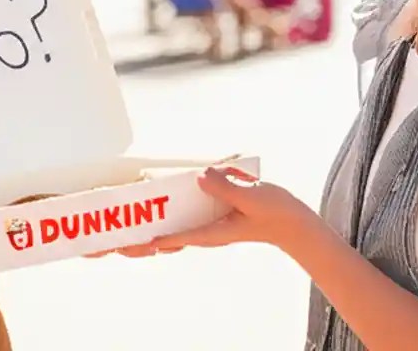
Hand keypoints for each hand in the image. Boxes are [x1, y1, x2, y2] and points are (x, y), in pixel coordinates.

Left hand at [104, 166, 311, 256]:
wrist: (295, 222)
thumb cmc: (275, 214)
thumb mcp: (249, 197)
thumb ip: (224, 188)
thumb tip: (199, 177)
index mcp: (214, 232)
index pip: (178, 238)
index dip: (155, 240)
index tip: (134, 241)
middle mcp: (209, 230)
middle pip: (173, 235)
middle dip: (149, 236)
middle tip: (123, 237)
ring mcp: (213, 222)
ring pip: (182, 222)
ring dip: (163, 218)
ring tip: (138, 213)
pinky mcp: (220, 212)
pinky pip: (196, 209)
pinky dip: (185, 203)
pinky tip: (178, 190)